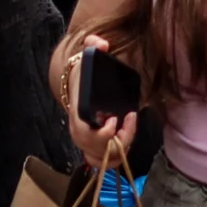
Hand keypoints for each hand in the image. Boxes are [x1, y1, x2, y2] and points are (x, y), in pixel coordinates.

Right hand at [62, 34, 136, 168]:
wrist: (77, 89)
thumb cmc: (83, 76)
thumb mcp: (85, 58)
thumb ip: (93, 46)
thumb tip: (102, 43)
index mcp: (76, 114)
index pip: (82, 132)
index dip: (99, 133)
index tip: (113, 120)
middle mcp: (79, 132)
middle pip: (93, 148)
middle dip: (114, 139)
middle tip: (128, 120)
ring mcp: (86, 142)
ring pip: (102, 157)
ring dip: (120, 147)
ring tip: (130, 125)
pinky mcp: (95, 148)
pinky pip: (105, 162)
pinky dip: (118, 156)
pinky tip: (127, 137)